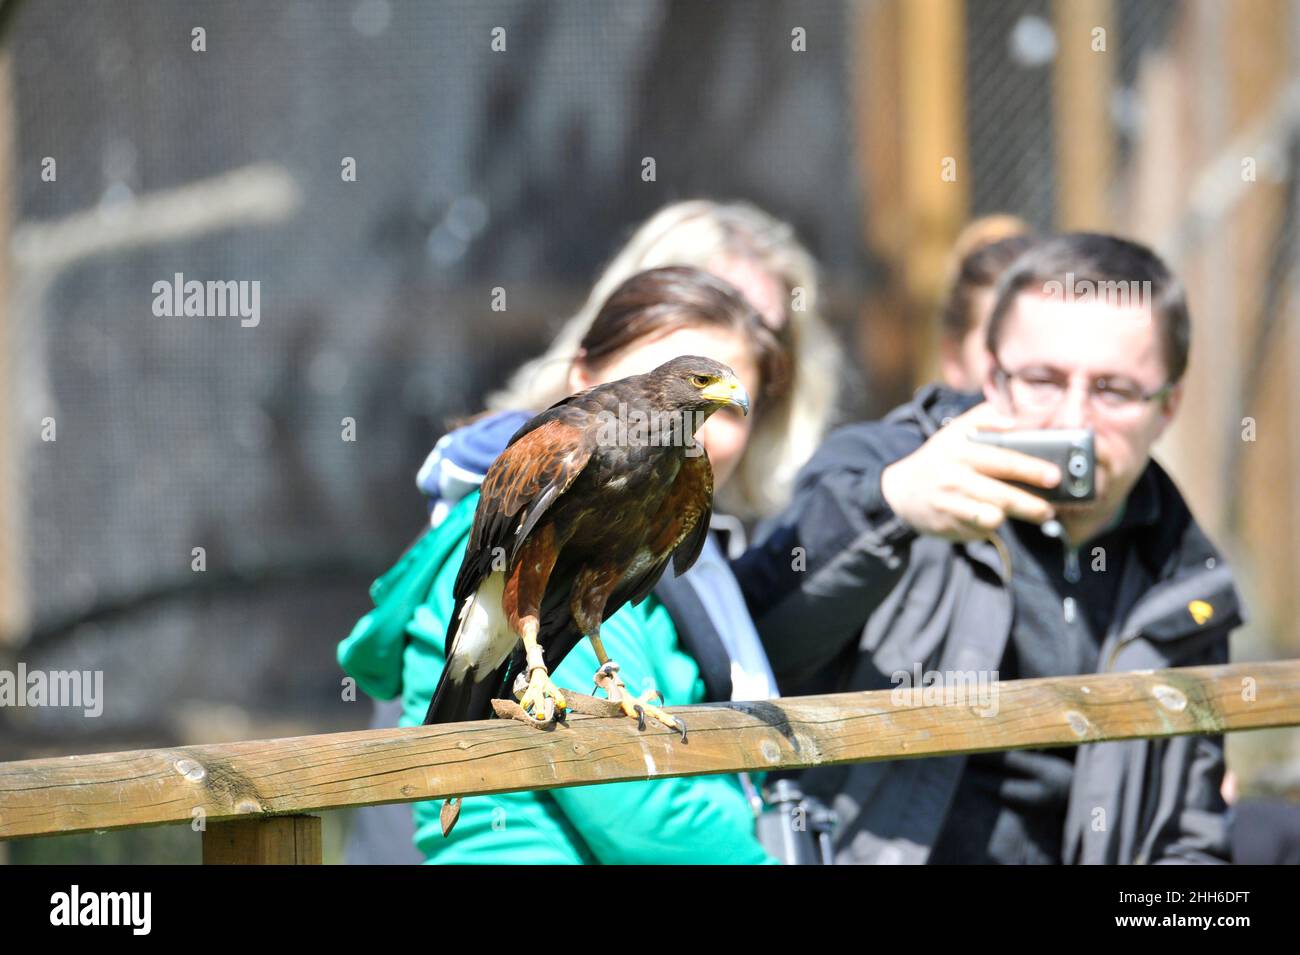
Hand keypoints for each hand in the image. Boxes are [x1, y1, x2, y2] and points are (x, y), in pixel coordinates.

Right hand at [879, 403, 1060, 540]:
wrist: (900, 491)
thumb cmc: (938, 459)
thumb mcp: (954, 431)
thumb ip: (984, 418)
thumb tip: (1014, 419)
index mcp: (959, 451)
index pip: (1001, 460)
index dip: (1030, 469)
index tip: (1054, 476)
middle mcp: (953, 478)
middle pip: (1000, 495)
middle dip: (1030, 505)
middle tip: (1050, 510)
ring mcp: (950, 505)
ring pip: (991, 517)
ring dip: (1014, 517)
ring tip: (1034, 514)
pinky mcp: (948, 527)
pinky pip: (979, 531)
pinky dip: (990, 527)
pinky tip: (992, 518)